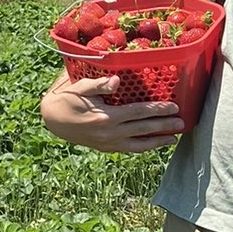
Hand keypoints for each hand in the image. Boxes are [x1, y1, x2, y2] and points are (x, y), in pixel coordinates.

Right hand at [40, 75, 183, 152]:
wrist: (51, 120)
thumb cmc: (66, 98)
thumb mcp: (79, 87)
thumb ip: (99, 84)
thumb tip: (116, 82)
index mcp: (106, 117)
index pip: (138, 112)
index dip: (157, 109)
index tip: (173, 107)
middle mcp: (110, 133)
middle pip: (143, 130)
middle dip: (164, 126)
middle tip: (182, 123)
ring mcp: (108, 143)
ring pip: (138, 145)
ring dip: (157, 142)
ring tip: (173, 139)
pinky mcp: (104, 148)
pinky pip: (128, 149)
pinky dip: (142, 148)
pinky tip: (151, 145)